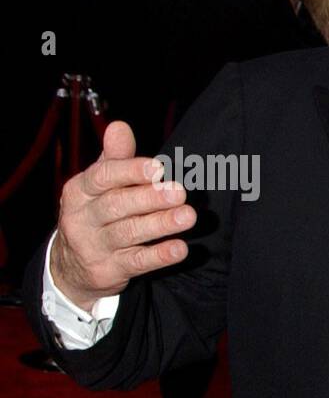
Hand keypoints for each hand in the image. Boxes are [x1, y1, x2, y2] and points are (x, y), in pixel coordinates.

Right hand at [49, 121, 194, 312]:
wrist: (72, 267)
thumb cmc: (95, 215)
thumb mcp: (98, 186)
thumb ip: (114, 159)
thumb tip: (120, 126)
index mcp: (79, 191)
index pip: (103, 177)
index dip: (129, 171)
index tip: (157, 167)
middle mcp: (83, 218)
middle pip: (117, 205)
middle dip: (150, 198)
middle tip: (179, 191)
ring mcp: (94, 246)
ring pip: (129, 233)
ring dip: (161, 224)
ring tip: (188, 216)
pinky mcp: (108, 271)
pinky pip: (137, 262)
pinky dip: (159, 256)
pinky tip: (180, 249)